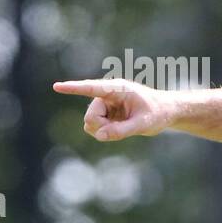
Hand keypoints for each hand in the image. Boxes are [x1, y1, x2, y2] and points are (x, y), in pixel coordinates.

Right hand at [53, 78, 174, 141]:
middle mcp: (107, 95)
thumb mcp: (144, 124)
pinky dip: (105, 132)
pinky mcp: (104, 113)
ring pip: (90, 123)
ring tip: (124, 127)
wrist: (165, 111)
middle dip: (102, 128)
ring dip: (104, 131)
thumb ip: (122, 130)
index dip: (73, 88)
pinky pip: (95, 128)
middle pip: (91, 117)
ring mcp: (103, 104)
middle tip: (123, 129)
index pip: (91, 88)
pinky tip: (120, 128)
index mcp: (118, 89)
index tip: (56, 86)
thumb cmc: (158, 113)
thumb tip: (100, 135)